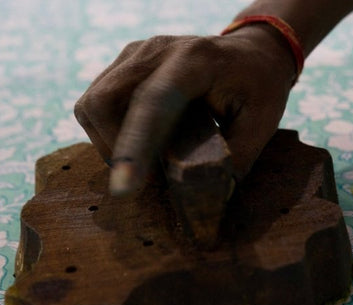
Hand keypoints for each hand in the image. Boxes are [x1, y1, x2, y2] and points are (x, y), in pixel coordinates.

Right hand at [74, 25, 296, 193]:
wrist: (253, 52)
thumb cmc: (259, 88)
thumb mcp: (261, 124)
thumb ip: (234, 161)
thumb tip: (203, 205)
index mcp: (195, 61)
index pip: (152, 102)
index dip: (134, 146)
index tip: (125, 189)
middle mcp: (156, 50)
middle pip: (103, 102)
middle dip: (117, 151)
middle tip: (151, 178)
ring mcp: (135, 53)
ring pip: (91, 105)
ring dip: (111, 144)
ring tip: (149, 159)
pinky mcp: (124, 63)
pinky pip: (96, 104)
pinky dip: (110, 132)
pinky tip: (142, 141)